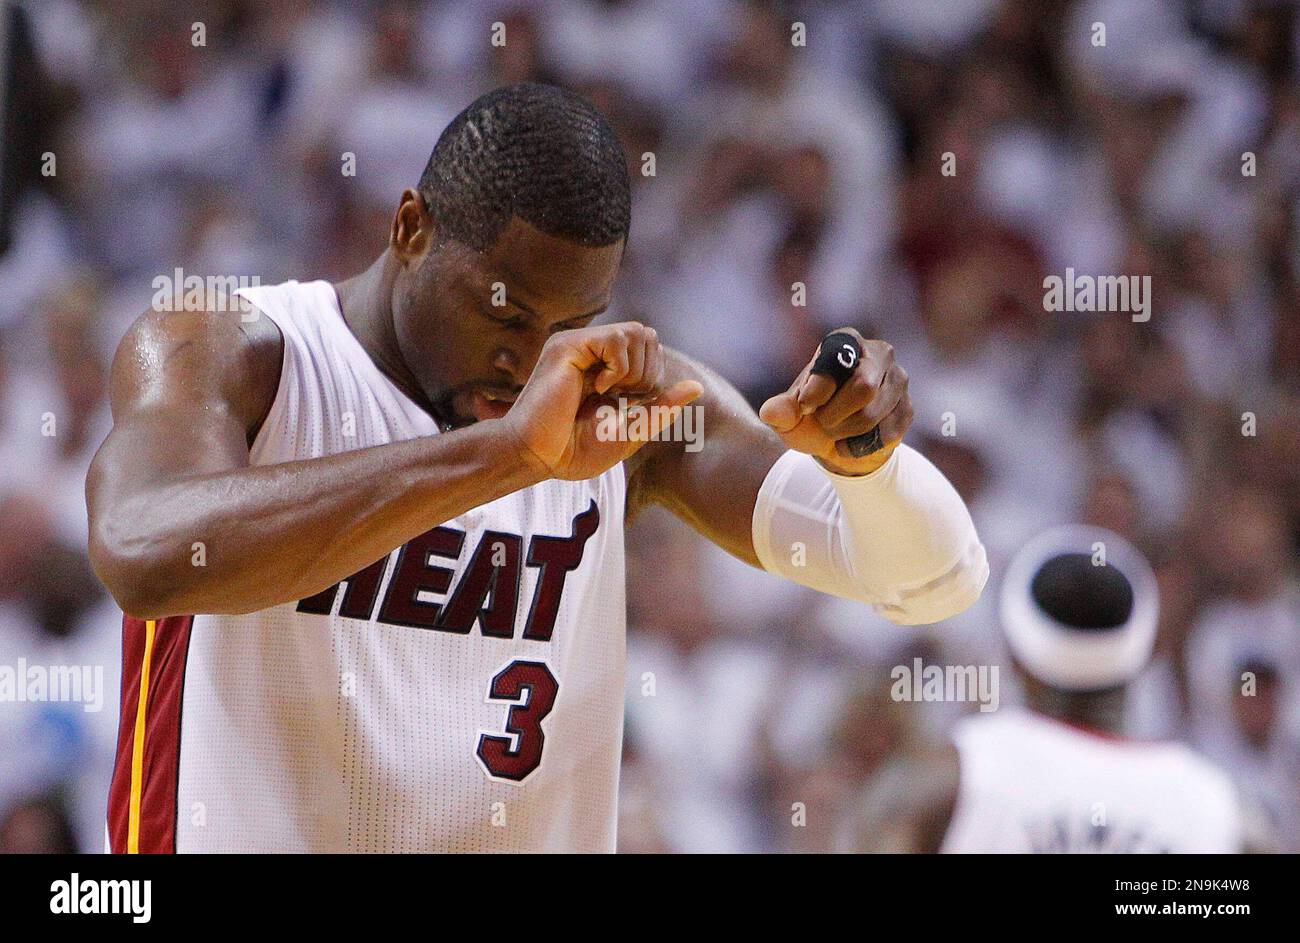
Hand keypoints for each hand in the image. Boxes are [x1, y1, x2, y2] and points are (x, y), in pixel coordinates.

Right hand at [499, 322, 702, 480]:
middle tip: (621, 399)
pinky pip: (616, 337)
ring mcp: (578, 345)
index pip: (650, 348)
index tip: (627, 404)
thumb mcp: (632, 429)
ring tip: (608, 393)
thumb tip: (696, 386)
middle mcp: (591, 351)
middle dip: (648, 372)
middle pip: (648, 335)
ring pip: (637, 332)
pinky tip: (598, 387)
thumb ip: (662, 407)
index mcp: (605, 367)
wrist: (541, 458)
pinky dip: (619, 367)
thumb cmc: (576, 450)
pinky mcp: (567, 346)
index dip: (652, 377)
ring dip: (634, 370)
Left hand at [758, 329, 911, 475]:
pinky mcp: (908, 407)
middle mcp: (879, 353)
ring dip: (846, 432)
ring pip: (873, 414)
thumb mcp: (789, 416)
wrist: (838, 443)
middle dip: (835, 415)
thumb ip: (779, 411)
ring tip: (836, 432)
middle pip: (864, 387)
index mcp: (846, 341)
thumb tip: (771, 412)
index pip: (838, 358)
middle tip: (822, 423)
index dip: (818, 388)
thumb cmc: (811, 419)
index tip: (805, 407)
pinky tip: (854, 442)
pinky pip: (888, 433)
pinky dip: (863, 445)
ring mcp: (899, 379)